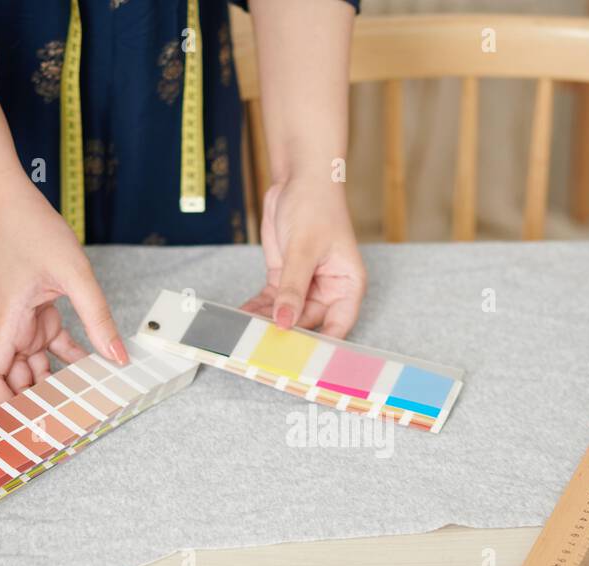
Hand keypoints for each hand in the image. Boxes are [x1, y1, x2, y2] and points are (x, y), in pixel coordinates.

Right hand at [0, 186, 127, 404]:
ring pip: (34, 365)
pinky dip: (69, 358)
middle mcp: (11, 327)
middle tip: (66, 421)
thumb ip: (97, 317)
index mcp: (8, 321)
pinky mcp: (36, 313)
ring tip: (83, 401)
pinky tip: (93, 367)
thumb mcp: (74, 274)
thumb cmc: (31, 230)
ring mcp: (22, 322)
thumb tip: (117, 356)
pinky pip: (50, 346)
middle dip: (35, 400)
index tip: (25, 420)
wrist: (11, 203)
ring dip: (55, 382)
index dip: (2, 402)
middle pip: (15, 377)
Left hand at [242, 179, 365, 337]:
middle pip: (308, 324)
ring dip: (267, 324)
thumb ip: (294, 288)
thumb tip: (286, 322)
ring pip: (286, 315)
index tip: (302, 362)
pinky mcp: (285, 278)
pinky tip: (241, 318)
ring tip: (246, 335)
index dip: (322, 346)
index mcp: (347, 286)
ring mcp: (306, 286)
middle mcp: (329, 291)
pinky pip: (271, 302)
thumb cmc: (316, 207)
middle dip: (286, 335)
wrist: (299, 179)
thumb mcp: (304, 249)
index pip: (338, 326)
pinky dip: (257, 309)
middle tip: (262, 349)